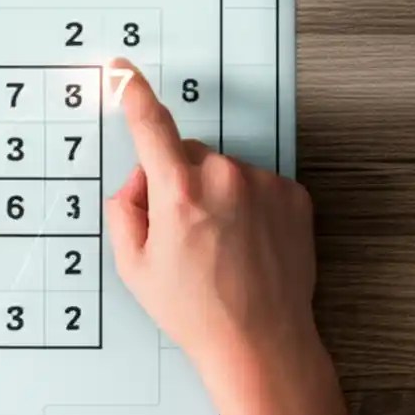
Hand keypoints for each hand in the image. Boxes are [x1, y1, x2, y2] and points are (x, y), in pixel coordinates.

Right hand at [104, 59, 316, 371]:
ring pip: (222, 171)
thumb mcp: (134, 267)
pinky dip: (247, 206)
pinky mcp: (293, 196)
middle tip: (179, 234)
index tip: (121, 71)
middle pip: (186, 154)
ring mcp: (264, 185)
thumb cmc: (197, 312)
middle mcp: (224, 179)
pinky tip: (244, 245)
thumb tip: (137, 183)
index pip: (149, 126)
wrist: (260, 343)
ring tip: (218, 248)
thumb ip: (124, 211)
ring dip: (214, 196)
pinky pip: (256, 185)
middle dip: (176, 181)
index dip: (131, 93)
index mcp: (179, 194)